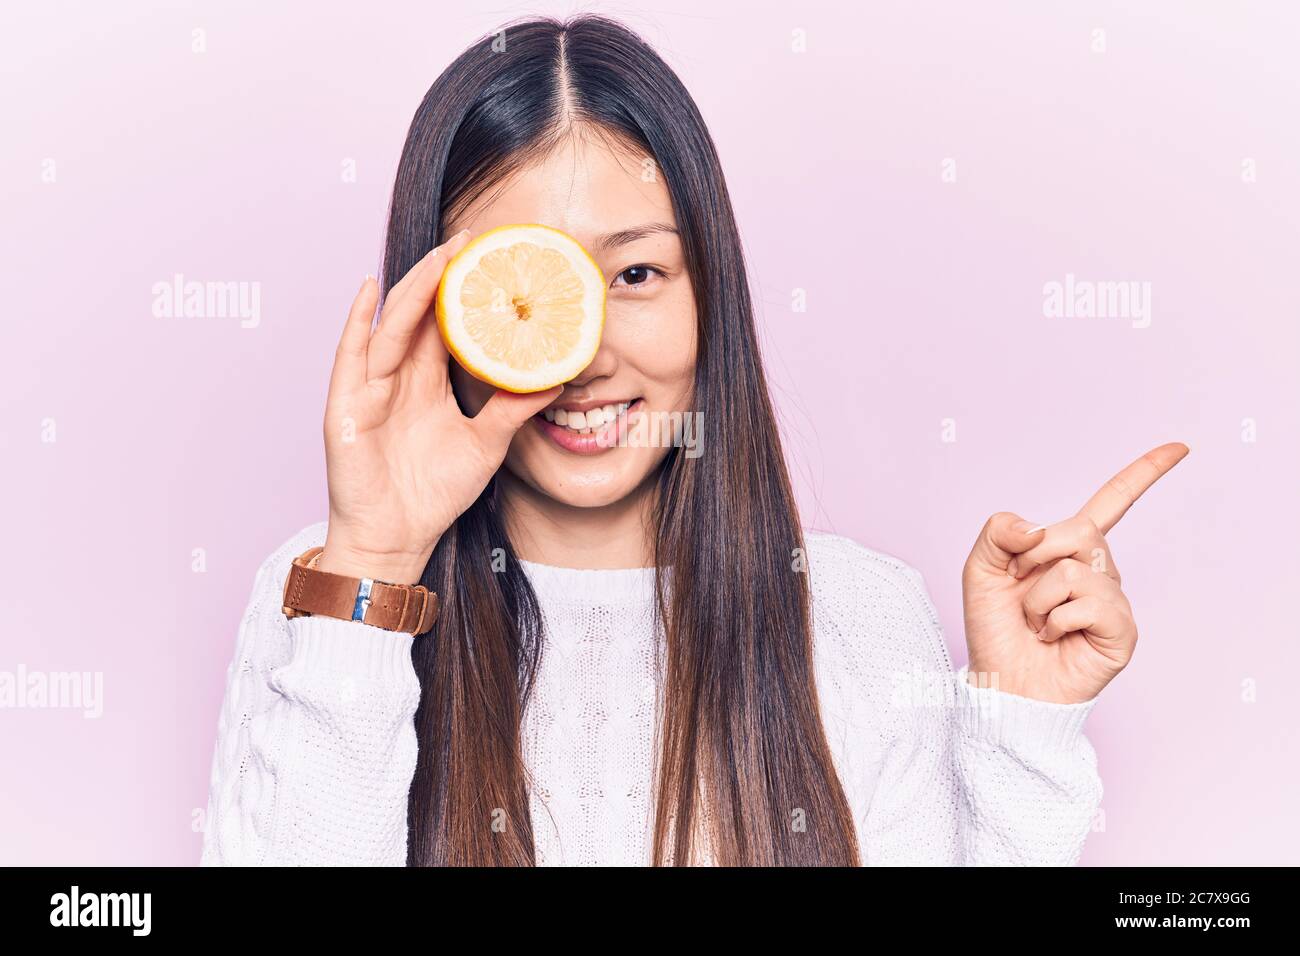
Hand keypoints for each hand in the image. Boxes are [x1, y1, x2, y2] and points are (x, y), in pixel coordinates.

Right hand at [318, 231, 562, 583]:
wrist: (398, 537)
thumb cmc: (434, 494)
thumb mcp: (485, 446)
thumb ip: (513, 411)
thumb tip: (555, 380)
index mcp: (427, 382)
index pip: (447, 326)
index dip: (465, 294)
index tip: (492, 262)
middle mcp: (398, 377)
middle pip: (419, 315)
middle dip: (441, 277)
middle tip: (470, 241)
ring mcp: (369, 387)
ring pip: (392, 326)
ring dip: (413, 289)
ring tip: (439, 257)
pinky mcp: (346, 405)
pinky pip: (350, 354)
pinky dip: (357, 321)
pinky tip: (370, 290)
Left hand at [961, 443, 1188, 703]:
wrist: (1001, 684)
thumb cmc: (995, 630)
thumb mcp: (981, 569)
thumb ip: (998, 532)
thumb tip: (1036, 528)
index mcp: (1068, 550)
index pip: (1112, 503)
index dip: (1144, 474)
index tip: (1180, 447)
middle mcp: (1098, 570)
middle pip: (1081, 529)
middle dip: (1035, 555)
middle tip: (1019, 586)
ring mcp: (1113, 599)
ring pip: (1075, 570)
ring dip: (1038, 597)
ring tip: (1036, 622)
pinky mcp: (1121, 630)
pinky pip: (1088, 604)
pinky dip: (1056, 620)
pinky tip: (1054, 638)